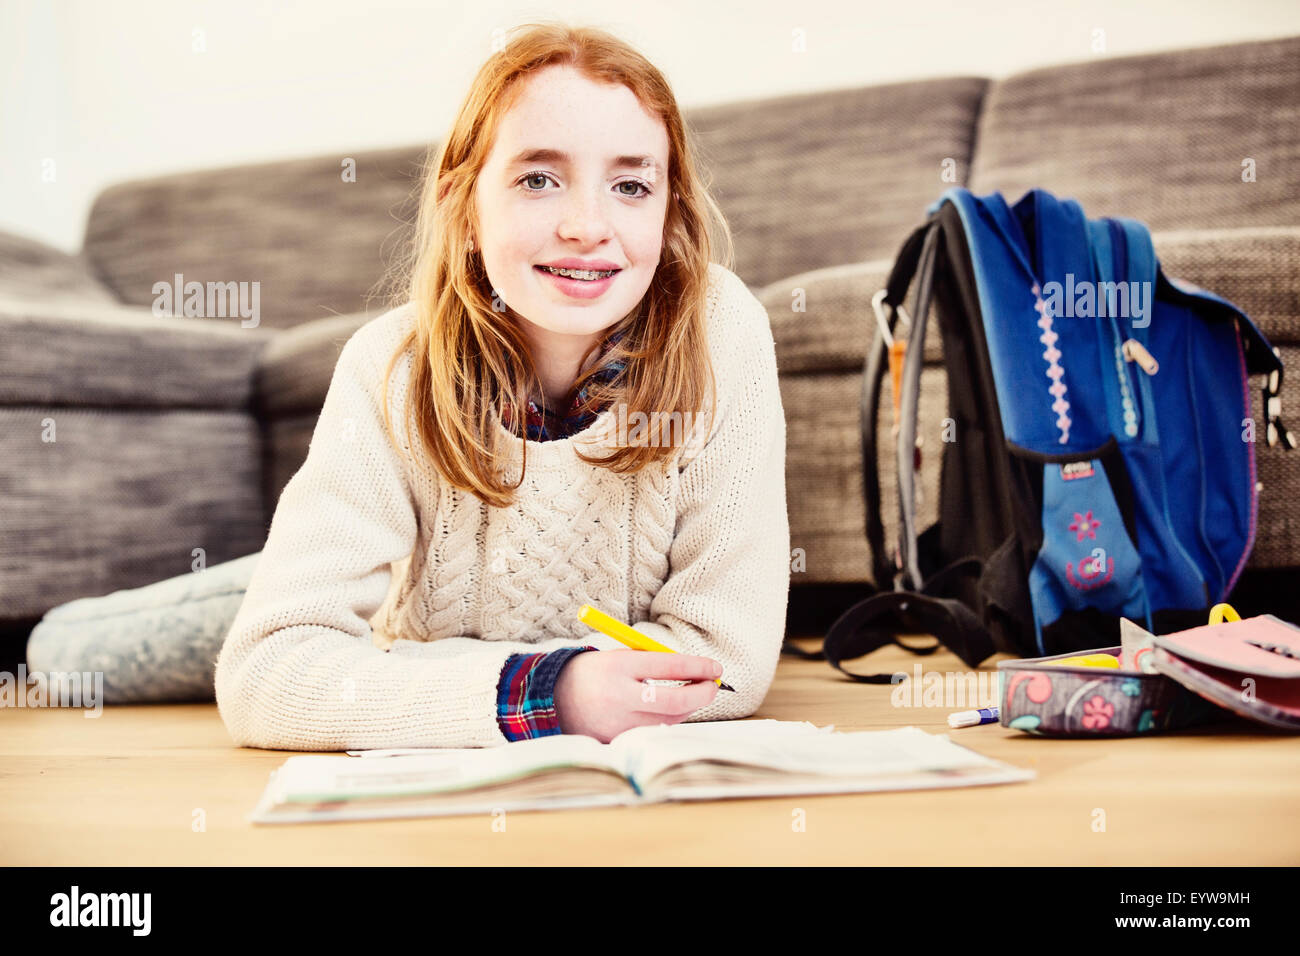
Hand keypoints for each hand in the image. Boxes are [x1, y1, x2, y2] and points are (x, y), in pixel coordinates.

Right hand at [553, 650, 720, 742]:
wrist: (553, 698)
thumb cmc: (596, 673)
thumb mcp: (621, 657)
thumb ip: (655, 664)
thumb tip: (697, 673)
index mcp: (619, 666)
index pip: (669, 665)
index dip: (699, 667)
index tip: (716, 668)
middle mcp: (618, 696)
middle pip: (675, 700)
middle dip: (702, 693)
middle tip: (714, 686)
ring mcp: (617, 723)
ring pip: (669, 720)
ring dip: (688, 707)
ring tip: (692, 694)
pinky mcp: (616, 741)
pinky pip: (653, 732)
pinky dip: (668, 721)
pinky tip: (672, 710)